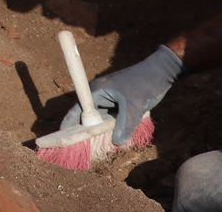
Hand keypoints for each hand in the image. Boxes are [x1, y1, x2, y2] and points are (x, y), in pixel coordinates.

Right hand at [60, 45, 182, 144]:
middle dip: (87, 132)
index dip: (69, 125)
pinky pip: (109, 117)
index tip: (62, 139)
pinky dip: (111, 127)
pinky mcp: (117, 102)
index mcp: (96, 91)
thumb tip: (116, 143)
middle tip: (84, 149)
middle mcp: (98, 94)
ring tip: (99, 147)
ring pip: (99, 119)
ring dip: (101, 131)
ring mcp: (108, 98)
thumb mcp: (134, 107)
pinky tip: (115, 138)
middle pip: (87, 117)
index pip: (77, 110)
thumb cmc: (143, 85)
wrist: (160, 72)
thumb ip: (124, 126)